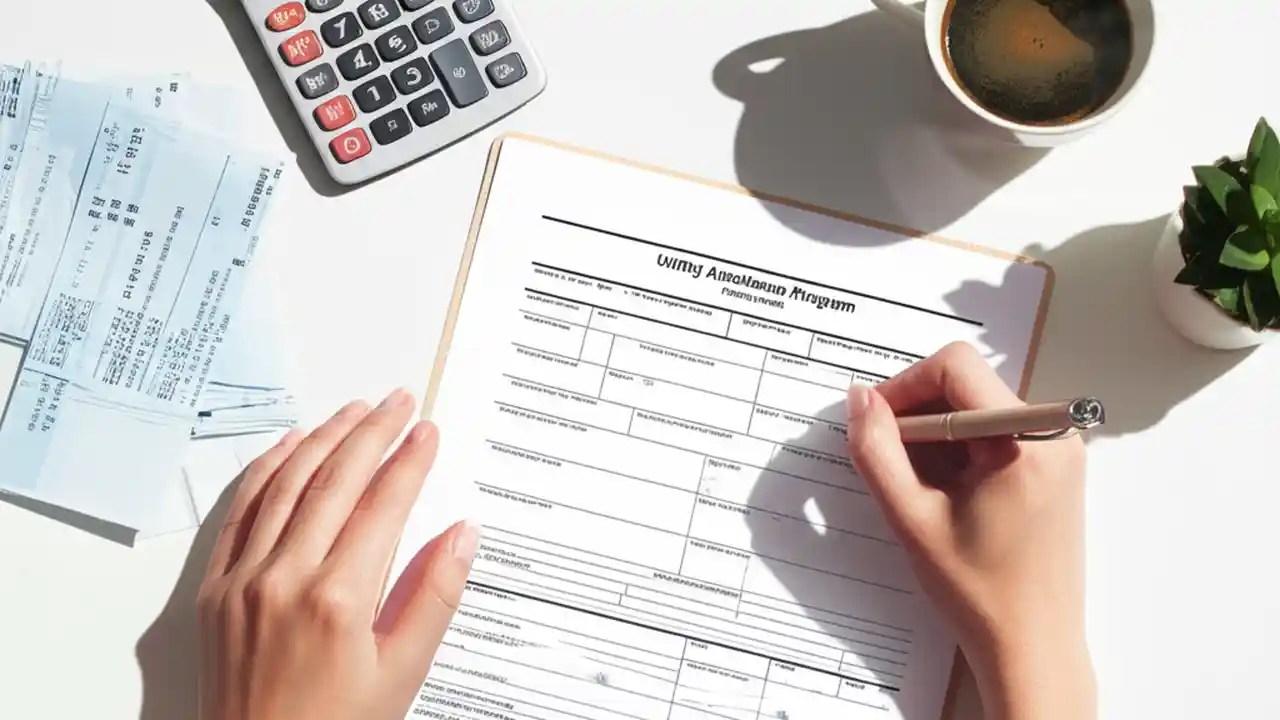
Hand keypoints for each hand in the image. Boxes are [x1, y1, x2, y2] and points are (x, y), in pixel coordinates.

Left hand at [197, 390, 478, 719]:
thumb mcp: (401, 674)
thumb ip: (433, 597)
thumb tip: (462, 536)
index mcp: (338, 600)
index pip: (382, 506)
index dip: (409, 462)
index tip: (427, 433)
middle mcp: (284, 579)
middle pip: (334, 481)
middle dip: (371, 433)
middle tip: (398, 402)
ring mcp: (244, 580)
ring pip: (286, 485)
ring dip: (322, 438)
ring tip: (354, 410)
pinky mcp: (216, 589)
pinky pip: (241, 512)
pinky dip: (266, 470)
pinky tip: (288, 446)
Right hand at [845, 343, 1093, 719]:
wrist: (1032, 647)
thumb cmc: (977, 592)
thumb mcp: (910, 518)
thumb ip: (877, 451)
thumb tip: (860, 399)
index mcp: (1026, 441)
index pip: (956, 367)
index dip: (905, 385)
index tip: (875, 422)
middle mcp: (1053, 436)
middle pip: (968, 384)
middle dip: (918, 414)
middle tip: (890, 462)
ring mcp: (1059, 452)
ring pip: (978, 408)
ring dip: (936, 435)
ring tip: (918, 487)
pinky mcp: (1055, 470)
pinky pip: (996, 433)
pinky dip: (960, 450)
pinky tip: (944, 493)